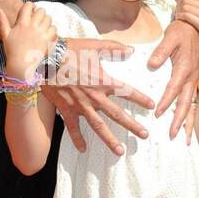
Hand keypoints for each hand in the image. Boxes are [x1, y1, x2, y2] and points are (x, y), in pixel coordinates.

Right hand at [0, 2, 56, 76]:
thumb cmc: (12, 51)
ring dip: (46, 20)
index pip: (29, 5)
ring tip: (42, 26)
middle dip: (39, 13)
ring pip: (48, 18)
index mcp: (22, 23)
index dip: (30, 6)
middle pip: (41, 10)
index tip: (30, 10)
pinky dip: (52, 30)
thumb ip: (2, 20)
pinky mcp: (47, 40)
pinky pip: (54, 28)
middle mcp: (32, 26)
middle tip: (37, 19)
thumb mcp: (5, 34)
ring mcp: (41, 32)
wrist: (21, 64)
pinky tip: (47, 33)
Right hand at [42, 35, 156, 155]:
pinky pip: (73, 128)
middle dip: (132, 126)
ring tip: (120, 151)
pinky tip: (83, 149)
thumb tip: (132, 50)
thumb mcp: (95, 46)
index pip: (127, 92)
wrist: (46, 58)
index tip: (152, 106)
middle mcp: (95, 97)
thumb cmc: (70, 50)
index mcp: (103, 81)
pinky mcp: (67, 109)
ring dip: (110, 140)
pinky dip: (78, 139)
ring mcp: (81, 106)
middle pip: (117, 114)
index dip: (141, 99)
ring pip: (98, 126)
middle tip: (144, 135)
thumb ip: (115, 49)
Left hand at [145, 19, 198, 139]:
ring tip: (186, 139)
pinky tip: (186, 125)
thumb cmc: (181, 31)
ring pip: (191, 105)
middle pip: (186, 103)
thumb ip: (161, 51)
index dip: (165, 102)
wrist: (196, 26)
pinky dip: (189, 114)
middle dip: (181, 121)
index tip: (157, 114)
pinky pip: (191, 101)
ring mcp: (193, 80)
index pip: (174, 88)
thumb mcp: (170, 36)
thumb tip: (152, 64)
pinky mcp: (192, 80)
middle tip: (174, 136)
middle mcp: (191, 77)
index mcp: (184, 68)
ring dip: (188, 122)